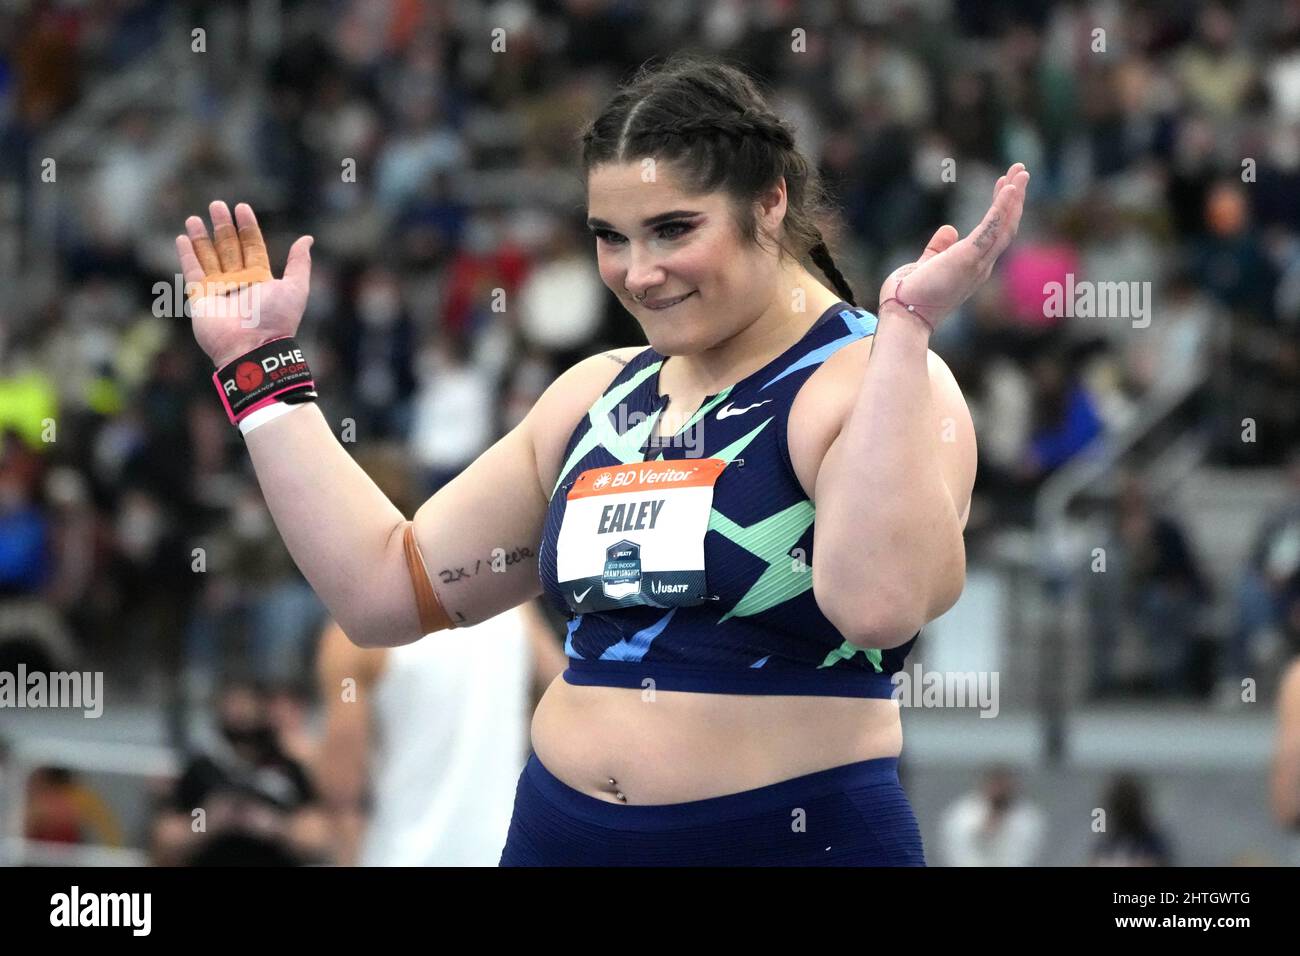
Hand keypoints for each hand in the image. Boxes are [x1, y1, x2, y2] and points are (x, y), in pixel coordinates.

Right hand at [175, 201, 313, 367]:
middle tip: (216, 204)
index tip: (242, 207)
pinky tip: (183, 238)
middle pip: (229, 247)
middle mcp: (239, 282)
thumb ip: (299, 263)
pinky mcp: (201, 298)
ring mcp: (219, 290)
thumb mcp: (296, 288)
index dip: (247, 227)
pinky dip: (187, 255)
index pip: (252, 246)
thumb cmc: (276, 319)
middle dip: (223, 226)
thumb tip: (307, 238)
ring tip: (195, 217)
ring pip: (208, 256)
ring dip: (201, 237)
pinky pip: (193, 272)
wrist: (252, 347)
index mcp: (261, 279)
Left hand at [878, 163, 1029, 332]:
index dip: (1000, 209)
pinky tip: (1009, 187)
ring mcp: (978, 262)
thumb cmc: (910, 297)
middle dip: (1014, 198)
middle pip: (1005, 227)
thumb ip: (937, 249)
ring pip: (1004, 225)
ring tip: (1021, 172)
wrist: (903, 316)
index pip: (992, 233)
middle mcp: (981, 266)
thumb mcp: (926, 265)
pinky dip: (1001, 207)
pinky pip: (991, 228)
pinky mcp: (969, 258)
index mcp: (973, 267)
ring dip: (1014, 197)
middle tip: (1021, 172)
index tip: (1003, 186)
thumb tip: (949, 230)